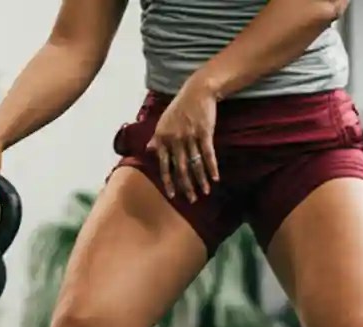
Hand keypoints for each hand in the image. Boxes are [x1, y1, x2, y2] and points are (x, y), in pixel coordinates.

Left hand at [146, 76, 220, 202]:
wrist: (197, 91)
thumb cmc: (179, 107)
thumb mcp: (163, 122)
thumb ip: (156, 138)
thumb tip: (147, 150)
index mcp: (162, 138)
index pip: (164, 165)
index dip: (169, 181)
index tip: (173, 195)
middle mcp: (174, 139)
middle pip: (181, 168)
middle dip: (187, 186)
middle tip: (192, 200)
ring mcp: (190, 136)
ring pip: (195, 163)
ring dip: (201, 180)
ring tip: (205, 192)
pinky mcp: (204, 132)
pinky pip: (208, 154)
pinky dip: (212, 167)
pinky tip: (215, 178)